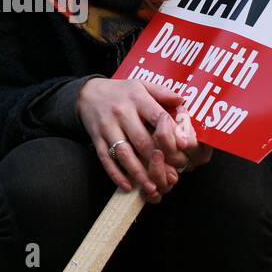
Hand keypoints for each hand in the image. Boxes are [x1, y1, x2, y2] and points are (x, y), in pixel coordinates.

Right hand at [75, 78, 210, 202]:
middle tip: (173, 175)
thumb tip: (182, 101)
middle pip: (142, 140)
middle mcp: (121, 112)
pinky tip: (128, 186)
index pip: (157, 117)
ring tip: (152, 187)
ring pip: (124, 153)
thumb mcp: (141, 85)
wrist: (87, 94)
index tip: (183, 150)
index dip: (171, 134)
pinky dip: (116, 175)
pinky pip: (106, 159)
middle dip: (159, 160)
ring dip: (138, 173)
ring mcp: (107, 127)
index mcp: (136, 98)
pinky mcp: (96, 139)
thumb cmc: (121, 92)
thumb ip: (162, 92)